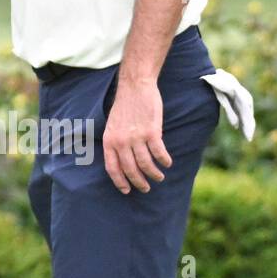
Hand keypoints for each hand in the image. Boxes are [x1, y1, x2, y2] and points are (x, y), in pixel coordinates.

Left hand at [102, 78, 171, 193]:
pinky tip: (167, 163)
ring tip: (159, 177)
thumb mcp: (112, 126)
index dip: (120, 182)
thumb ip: (115, 143)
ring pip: (146, 164)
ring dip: (154, 174)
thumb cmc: (124, 106)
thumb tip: (121, 162)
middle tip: (146, 188)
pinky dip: (164, 160)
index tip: (127, 190)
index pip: (113, 168)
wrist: (135, 86)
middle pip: (131, 170)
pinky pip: (159, 153)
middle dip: (139, 182)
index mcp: (109, 141)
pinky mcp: (152, 132)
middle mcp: (121, 142)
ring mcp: (136, 137)